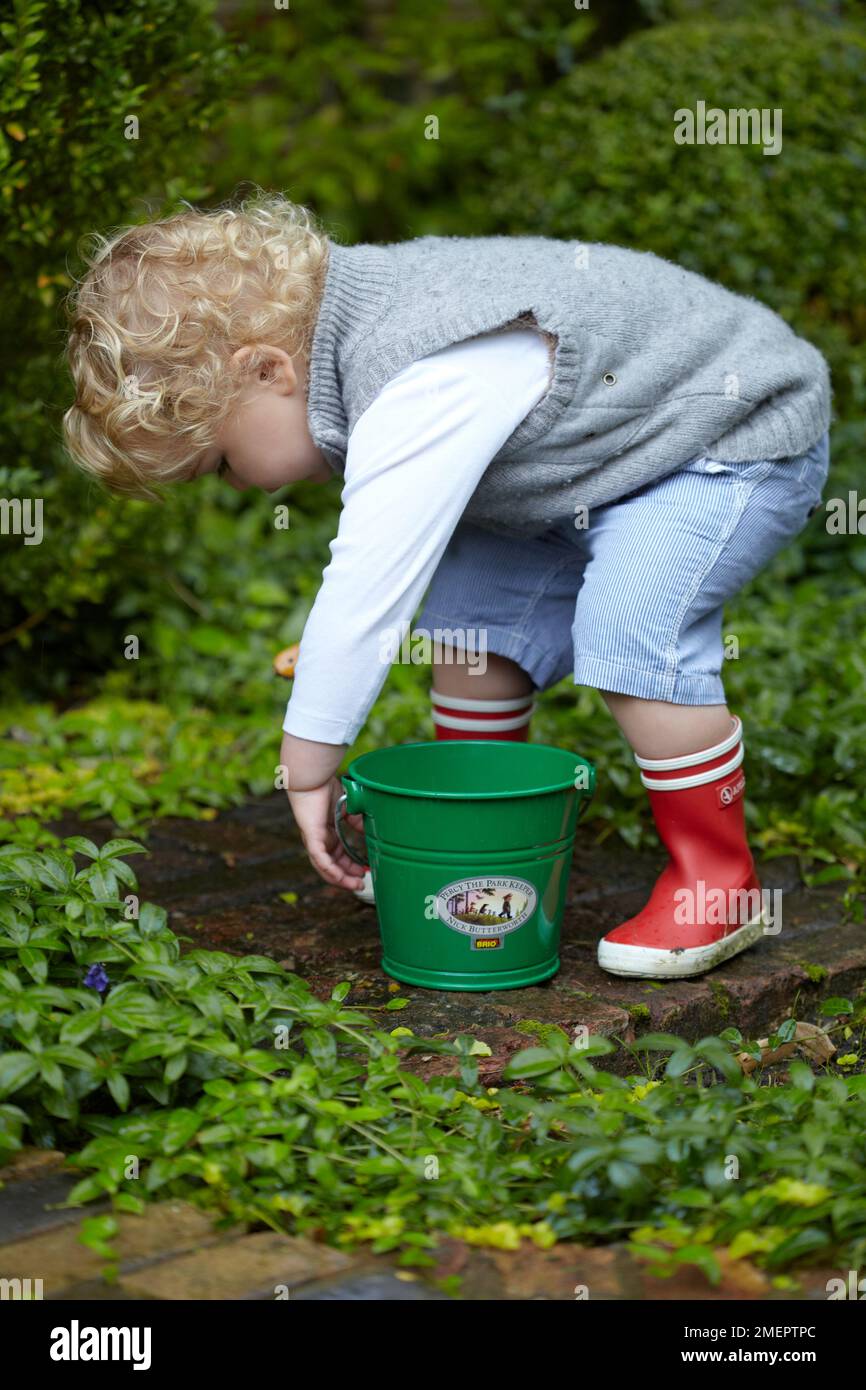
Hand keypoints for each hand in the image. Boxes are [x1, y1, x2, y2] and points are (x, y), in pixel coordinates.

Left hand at [286, 775, 367, 890]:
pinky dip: (331, 870)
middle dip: (348, 877)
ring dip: (341, 879)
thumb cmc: (327, 788)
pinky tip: (341, 878)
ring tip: (356, 885)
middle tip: (362, 884)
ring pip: (325, 868)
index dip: (351, 867)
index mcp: (327, 834)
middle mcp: (319, 841)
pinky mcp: (311, 838)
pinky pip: (320, 860)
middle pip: (332, 866)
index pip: (338, 857)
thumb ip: (358, 822)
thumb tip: (372, 834)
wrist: (313, 777)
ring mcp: (314, 841)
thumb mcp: (348, 809)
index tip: (366, 871)